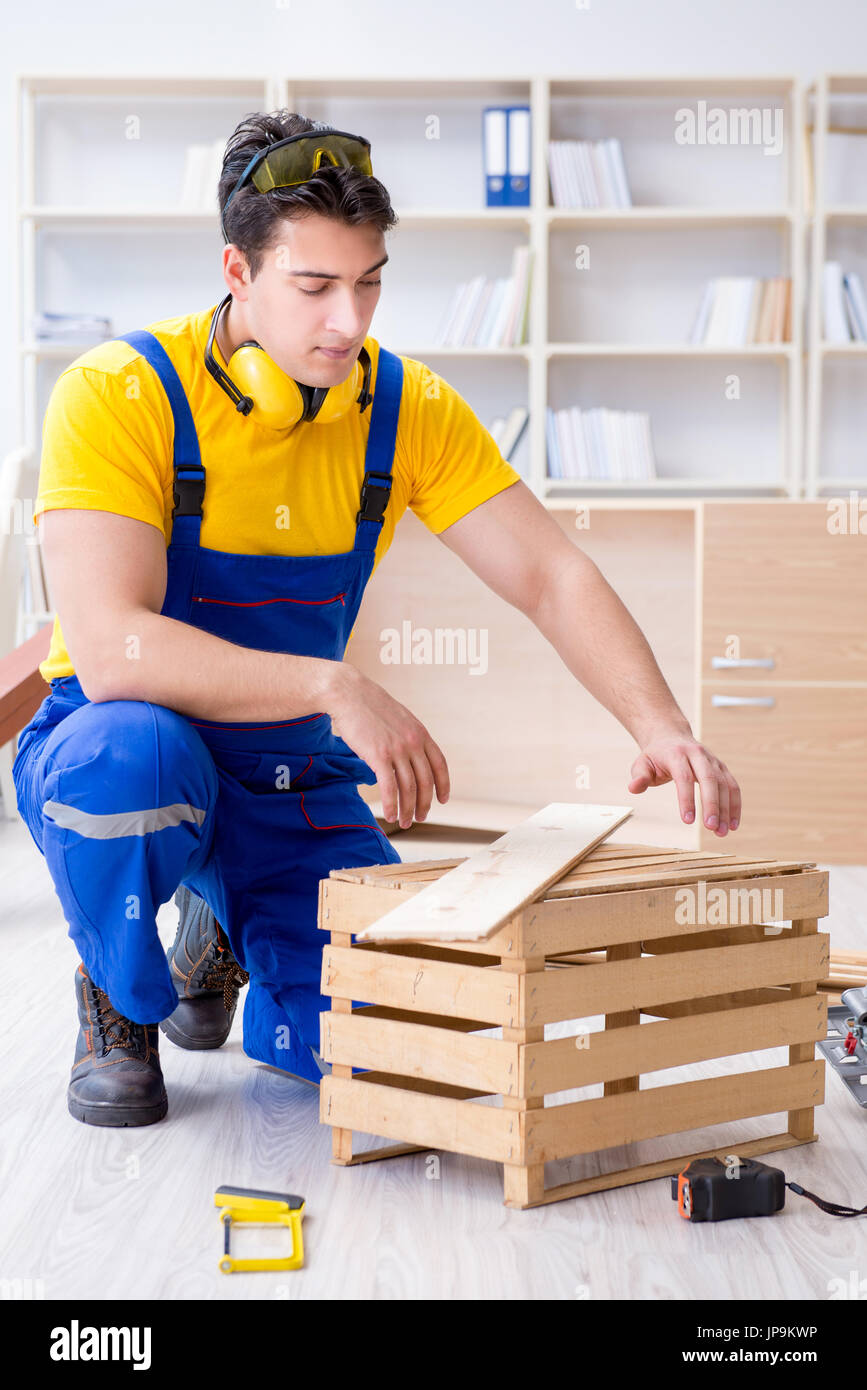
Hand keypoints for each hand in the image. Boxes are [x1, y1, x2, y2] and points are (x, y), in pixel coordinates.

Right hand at [326, 665, 449, 829]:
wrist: (349, 694)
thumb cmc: (370, 706)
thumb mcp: (399, 718)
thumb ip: (408, 736)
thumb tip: (410, 755)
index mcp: (421, 733)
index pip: (440, 764)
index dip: (443, 785)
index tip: (442, 800)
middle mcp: (413, 742)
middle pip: (425, 781)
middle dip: (424, 804)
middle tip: (420, 818)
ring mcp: (397, 749)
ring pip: (409, 788)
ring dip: (408, 810)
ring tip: (404, 822)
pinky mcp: (378, 756)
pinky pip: (389, 788)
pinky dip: (391, 805)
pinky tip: (389, 815)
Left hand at [627, 730, 741, 836]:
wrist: (671, 737)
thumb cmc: (655, 756)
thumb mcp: (642, 764)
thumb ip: (639, 777)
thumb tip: (633, 788)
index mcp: (676, 754)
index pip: (684, 777)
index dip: (687, 799)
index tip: (688, 820)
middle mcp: (698, 754)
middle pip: (709, 779)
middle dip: (712, 804)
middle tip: (711, 828)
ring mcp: (712, 760)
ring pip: (724, 783)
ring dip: (726, 809)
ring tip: (722, 832)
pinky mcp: (722, 768)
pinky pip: (732, 786)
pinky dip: (735, 805)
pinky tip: (733, 824)